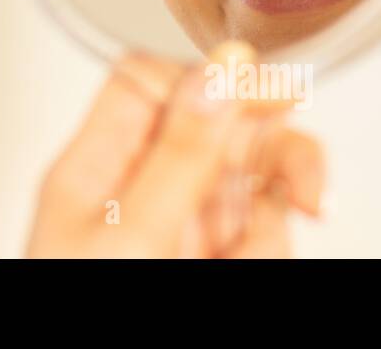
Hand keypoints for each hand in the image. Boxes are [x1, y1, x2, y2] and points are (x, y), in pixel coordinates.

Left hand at [26, 52, 323, 257]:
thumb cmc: (80, 309)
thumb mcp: (132, 233)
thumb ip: (182, 153)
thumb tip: (221, 72)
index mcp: (94, 169)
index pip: (150, 82)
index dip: (209, 76)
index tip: (261, 87)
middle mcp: (139, 193)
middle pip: (220, 129)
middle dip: (268, 153)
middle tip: (300, 182)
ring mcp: (181, 233)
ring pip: (255, 188)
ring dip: (274, 220)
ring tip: (249, 255)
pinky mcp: (216, 263)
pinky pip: (263, 238)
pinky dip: (268, 250)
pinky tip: (247, 262)